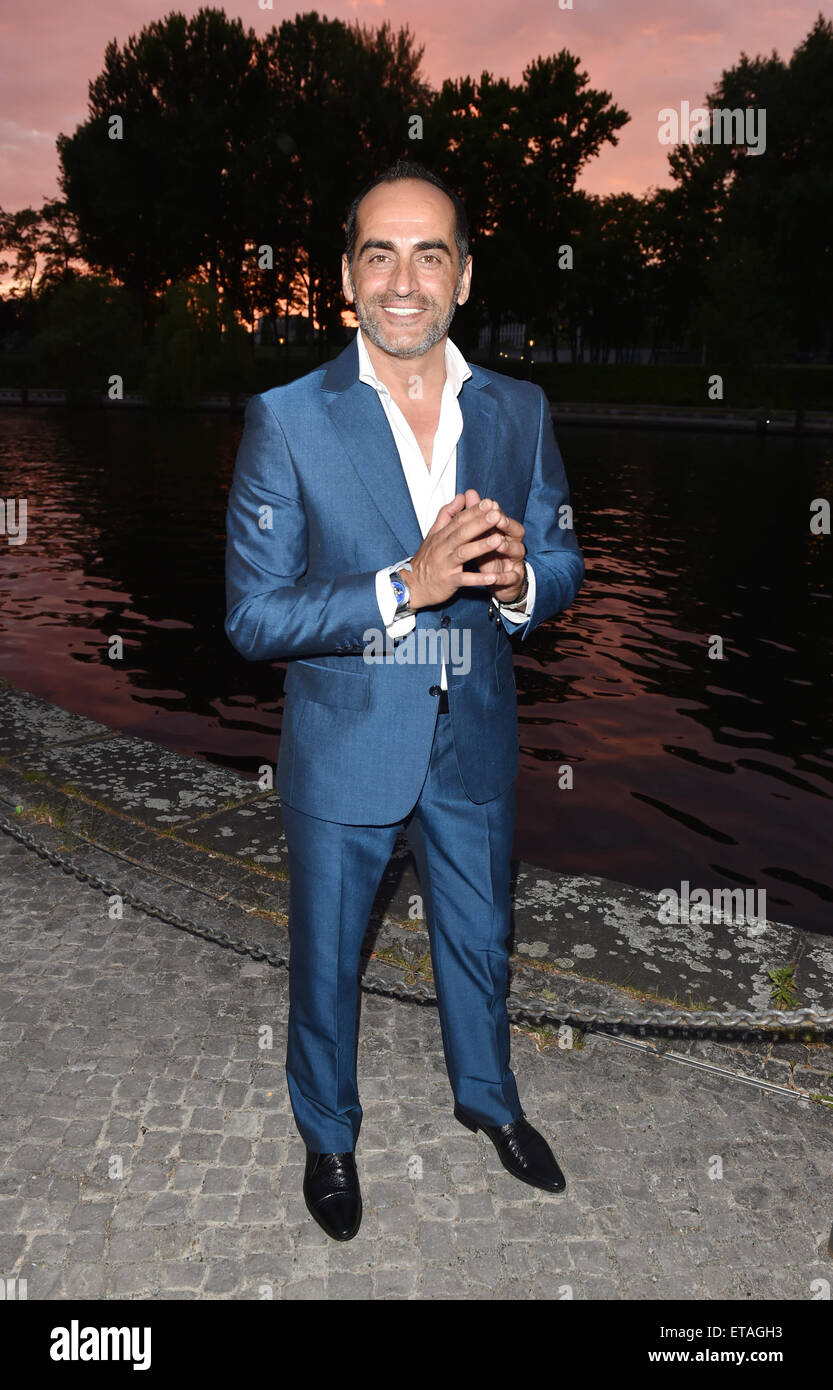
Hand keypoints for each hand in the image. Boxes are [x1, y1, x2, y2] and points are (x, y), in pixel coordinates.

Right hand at [407, 491, 510, 609]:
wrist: (412, 585)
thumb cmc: (427, 560)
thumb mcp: (433, 534)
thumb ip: (447, 514)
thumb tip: (461, 496)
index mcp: (441, 535)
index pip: (458, 519)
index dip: (474, 511)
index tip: (489, 502)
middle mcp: (443, 548)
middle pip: (462, 533)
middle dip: (480, 523)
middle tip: (497, 515)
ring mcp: (445, 565)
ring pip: (464, 553)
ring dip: (481, 547)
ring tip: (499, 540)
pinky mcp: (448, 581)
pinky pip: (465, 579)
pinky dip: (478, 579)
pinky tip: (493, 577)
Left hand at [462, 489, 526, 603]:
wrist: (497, 583)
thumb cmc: (487, 556)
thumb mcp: (480, 536)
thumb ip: (475, 516)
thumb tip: (469, 492)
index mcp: (505, 532)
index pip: (504, 518)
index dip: (497, 511)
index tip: (489, 504)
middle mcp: (514, 543)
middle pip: (516, 531)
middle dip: (507, 525)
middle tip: (498, 520)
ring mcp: (515, 561)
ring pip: (517, 551)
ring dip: (508, 547)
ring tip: (499, 543)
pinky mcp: (514, 578)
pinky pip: (511, 577)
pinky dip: (503, 577)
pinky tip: (494, 577)